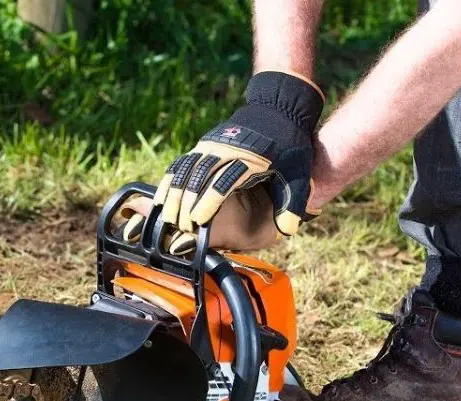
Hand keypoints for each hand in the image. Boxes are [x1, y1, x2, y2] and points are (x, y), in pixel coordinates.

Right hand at [127, 71, 323, 252]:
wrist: (277, 110)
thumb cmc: (288, 147)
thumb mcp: (298, 172)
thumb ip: (293, 201)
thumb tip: (288, 229)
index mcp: (250, 159)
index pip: (224, 182)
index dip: (209, 201)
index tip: (198, 221)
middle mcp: (227, 150)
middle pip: (200, 177)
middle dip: (187, 202)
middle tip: (180, 226)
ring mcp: (213, 145)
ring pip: (187, 169)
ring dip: (174, 193)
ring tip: (166, 217)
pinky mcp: (204, 144)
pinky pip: (183, 163)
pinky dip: (170, 180)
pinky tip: (161, 198)